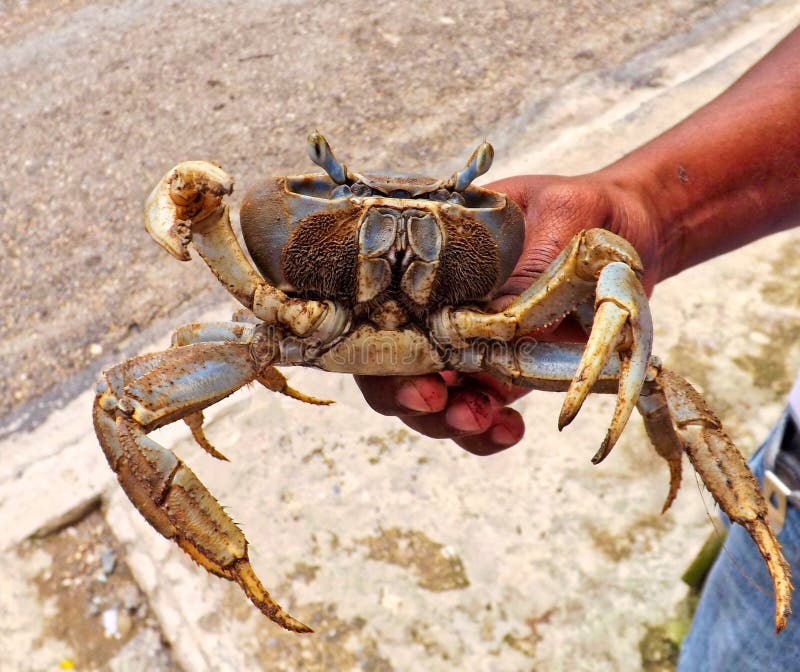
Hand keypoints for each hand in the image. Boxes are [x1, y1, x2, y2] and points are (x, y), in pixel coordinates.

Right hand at [355, 172, 662, 454]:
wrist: (630, 233)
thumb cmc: (585, 210)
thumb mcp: (562, 216)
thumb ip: (531, 265)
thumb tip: (495, 321)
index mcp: (433, 260)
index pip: (379, 305)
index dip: (377, 344)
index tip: (409, 364)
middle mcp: (440, 305)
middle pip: (392, 361)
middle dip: (404, 393)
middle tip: (435, 402)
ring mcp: (468, 343)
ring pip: (432, 396)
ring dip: (446, 420)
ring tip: (481, 422)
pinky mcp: (502, 371)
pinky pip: (479, 410)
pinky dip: (486, 432)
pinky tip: (508, 430)